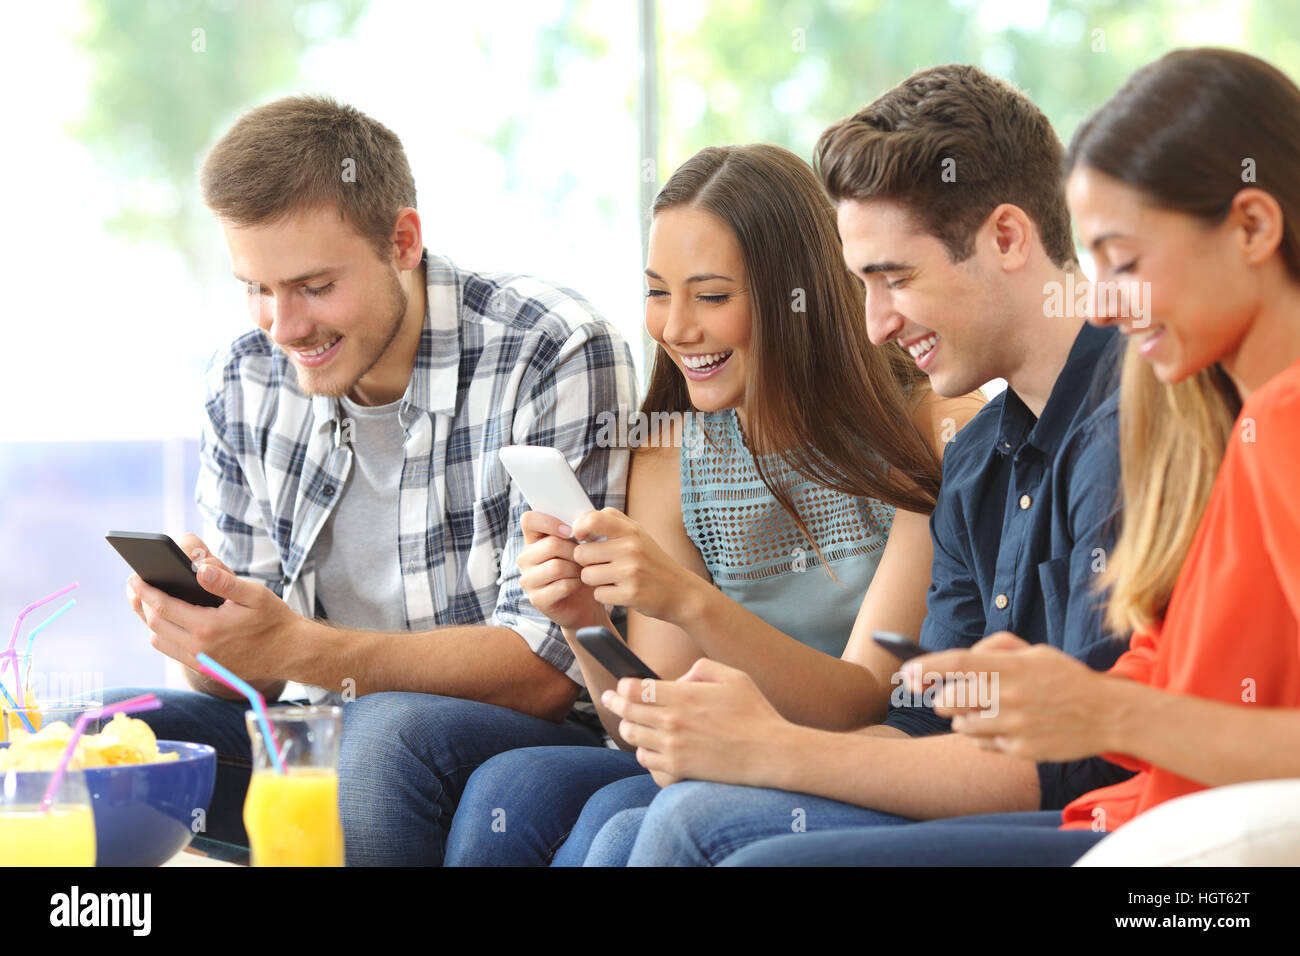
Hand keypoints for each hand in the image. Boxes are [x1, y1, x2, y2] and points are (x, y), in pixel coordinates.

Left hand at [126, 534, 299, 679]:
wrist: (291, 652)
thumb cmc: (274, 620)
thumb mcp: (255, 594)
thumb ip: (225, 581)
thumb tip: (200, 568)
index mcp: (209, 627)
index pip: (163, 607)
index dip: (144, 591)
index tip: (134, 577)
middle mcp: (200, 648)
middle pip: (154, 624)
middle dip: (141, 603)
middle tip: (136, 585)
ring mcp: (201, 661)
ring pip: (159, 640)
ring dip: (150, 620)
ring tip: (149, 601)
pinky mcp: (204, 668)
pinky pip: (172, 651)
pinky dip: (163, 634)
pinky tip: (168, 620)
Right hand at [516, 511, 605, 628]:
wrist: (586, 603)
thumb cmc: (582, 569)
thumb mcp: (579, 546)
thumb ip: (576, 530)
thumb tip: (584, 518)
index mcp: (533, 540)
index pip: (529, 520)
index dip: (550, 522)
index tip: (570, 532)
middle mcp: (525, 558)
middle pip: (551, 545)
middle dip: (575, 552)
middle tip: (584, 559)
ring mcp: (528, 580)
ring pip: (557, 566)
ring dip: (577, 570)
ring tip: (582, 572)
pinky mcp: (536, 599)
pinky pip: (561, 586)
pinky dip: (575, 585)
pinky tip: (578, 585)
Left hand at [571, 508, 703, 626]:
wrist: (680, 591)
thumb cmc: (651, 561)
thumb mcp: (637, 534)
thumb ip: (610, 522)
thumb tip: (579, 521)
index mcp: (630, 530)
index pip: (592, 520)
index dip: (579, 528)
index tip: (581, 538)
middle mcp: (631, 548)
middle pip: (581, 554)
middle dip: (586, 562)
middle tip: (602, 565)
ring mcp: (631, 572)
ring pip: (587, 576)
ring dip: (595, 580)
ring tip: (612, 578)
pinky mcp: (630, 594)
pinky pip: (598, 594)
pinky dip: (605, 595)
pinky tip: (620, 591)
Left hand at [601, 658, 792, 788]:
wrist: (770, 753)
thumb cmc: (754, 713)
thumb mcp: (732, 676)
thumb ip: (700, 668)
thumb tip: (679, 680)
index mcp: (682, 696)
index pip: (633, 688)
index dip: (623, 685)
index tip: (623, 684)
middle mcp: (671, 722)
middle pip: (626, 712)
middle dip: (615, 703)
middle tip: (611, 700)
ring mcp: (672, 749)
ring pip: (632, 737)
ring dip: (630, 728)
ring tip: (632, 722)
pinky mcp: (678, 770)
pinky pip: (646, 762)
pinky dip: (644, 753)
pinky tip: (649, 747)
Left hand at [904, 631, 1114, 761]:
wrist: (1107, 714)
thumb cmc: (1064, 677)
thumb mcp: (1035, 651)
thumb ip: (996, 648)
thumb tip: (964, 659)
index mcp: (1012, 668)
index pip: (958, 664)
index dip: (927, 668)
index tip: (905, 671)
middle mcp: (1010, 697)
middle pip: (950, 700)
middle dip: (945, 697)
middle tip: (954, 695)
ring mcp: (1014, 727)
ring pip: (961, 725)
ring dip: (964, 718)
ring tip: (988, 710)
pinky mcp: (1020, 751)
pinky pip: (982, 745)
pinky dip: (986, 737)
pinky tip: (1008, 728)